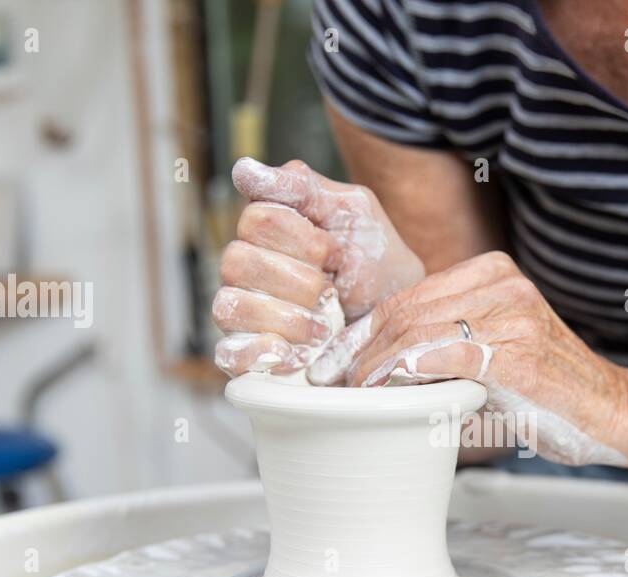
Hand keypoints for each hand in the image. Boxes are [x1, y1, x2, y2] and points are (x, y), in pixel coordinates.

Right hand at [213, 158, 426, 376]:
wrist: (397, 318)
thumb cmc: (373, 262)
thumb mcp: (352, 211)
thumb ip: (302, 186)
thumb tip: (243, 169)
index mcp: (264, 228)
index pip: (256, 220)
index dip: (304, 240)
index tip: (336, 251)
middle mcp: (244, 268)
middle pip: (237, 262)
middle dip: (301, 280)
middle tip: (332, 289)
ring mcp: (242, 312)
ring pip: (231, 306)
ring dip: (289, 318)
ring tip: (325, 326)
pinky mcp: (248, 355)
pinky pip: (229, 353)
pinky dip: (260, 353)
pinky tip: (293, 353)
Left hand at [313, 252, 627, 465]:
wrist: (610, 414)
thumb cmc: (547, 392)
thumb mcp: (490, 353)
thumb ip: (441, 347)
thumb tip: (368, 369)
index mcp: (492, 272)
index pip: (405, 297)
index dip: (361, 333)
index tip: (333, 364)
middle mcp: (501, 283)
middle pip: (403, 313)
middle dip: (357, 353)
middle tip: (329, 386)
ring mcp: (510, 314)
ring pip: (413, 334)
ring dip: (372, 370)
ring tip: (352, 399)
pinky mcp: (514, 352)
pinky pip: (437, 358)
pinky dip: (400, 379)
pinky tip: (384, 399)